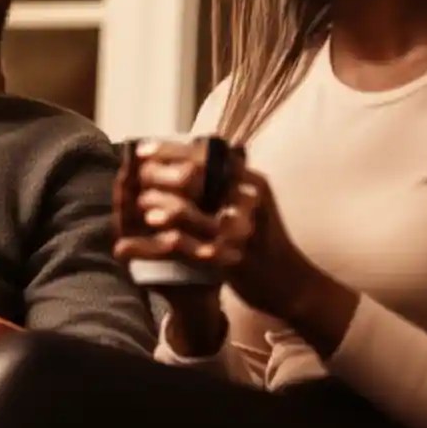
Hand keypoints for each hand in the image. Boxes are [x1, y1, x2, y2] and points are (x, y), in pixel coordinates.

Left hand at [113, 141, 318, 321]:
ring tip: (140, 204)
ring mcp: (242, 232)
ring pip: (193, 213)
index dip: (172, 150)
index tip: (143, 148)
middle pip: (198, 179)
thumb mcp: (258, 201)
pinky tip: (155, 241)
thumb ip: (237, 174)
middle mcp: (250, 202)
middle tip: (136, 176)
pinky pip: (194, 249)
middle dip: (162, 175)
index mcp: (252, 183)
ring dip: (162, 207)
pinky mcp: (233, 262)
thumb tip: (219, 143)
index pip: (209, 155)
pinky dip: (172, 244)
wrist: (291, 284)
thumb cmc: (265, 239)